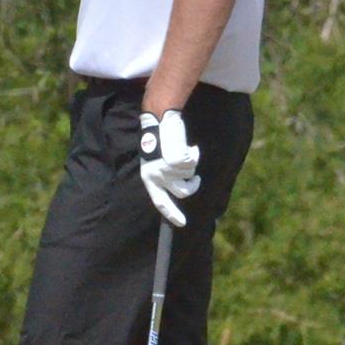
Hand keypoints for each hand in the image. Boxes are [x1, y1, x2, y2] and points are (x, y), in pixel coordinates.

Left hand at [139, 110, 200, 226]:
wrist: (157, 122)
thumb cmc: (158, 140)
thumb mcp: (155, 163)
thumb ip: (163, 177)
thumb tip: (176, 190)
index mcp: (148, 179)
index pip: (159, 202)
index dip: (171, 214)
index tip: (182, 223)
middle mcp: (156, 177)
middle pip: (182, 192)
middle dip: (193, 185)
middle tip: (195, 179)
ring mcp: (165, 170)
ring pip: (189, 174)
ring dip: (191, 162)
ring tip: (183, 149)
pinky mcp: (174, 161)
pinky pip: (192, 163)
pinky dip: (194, 153)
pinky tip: (188, 145)